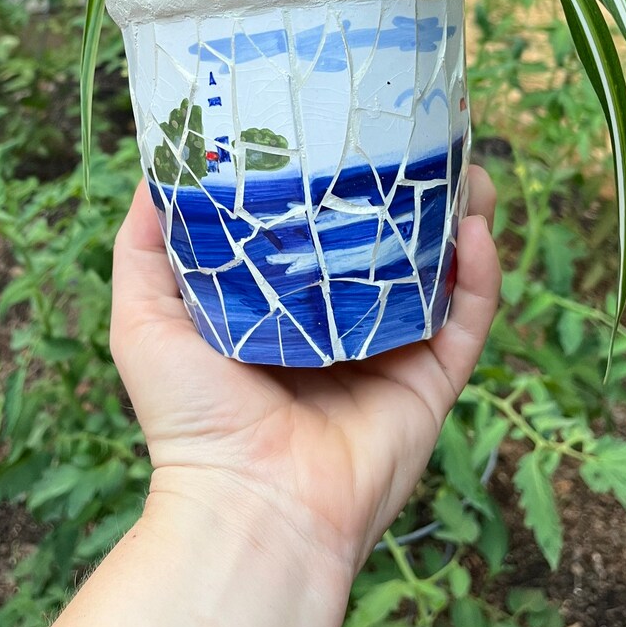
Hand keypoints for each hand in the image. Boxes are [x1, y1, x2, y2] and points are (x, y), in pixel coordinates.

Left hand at [111, 168, 499, 581]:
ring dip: (460, 215)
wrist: (248, 505)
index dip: (340, 177)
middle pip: (391, 240)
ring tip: (466, 165)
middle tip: (422, 134)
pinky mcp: (431, 384)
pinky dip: (481, 274)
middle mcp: (343, 323)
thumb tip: (156, 166)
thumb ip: (145, 245)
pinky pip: (469, 321)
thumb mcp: (144, 316)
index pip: (321, 227)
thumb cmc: (190, 416)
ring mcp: (392, 352)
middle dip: (411, 187)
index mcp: (285, 306)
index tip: (348, 121)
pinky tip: (474, 227)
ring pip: (441, 270)